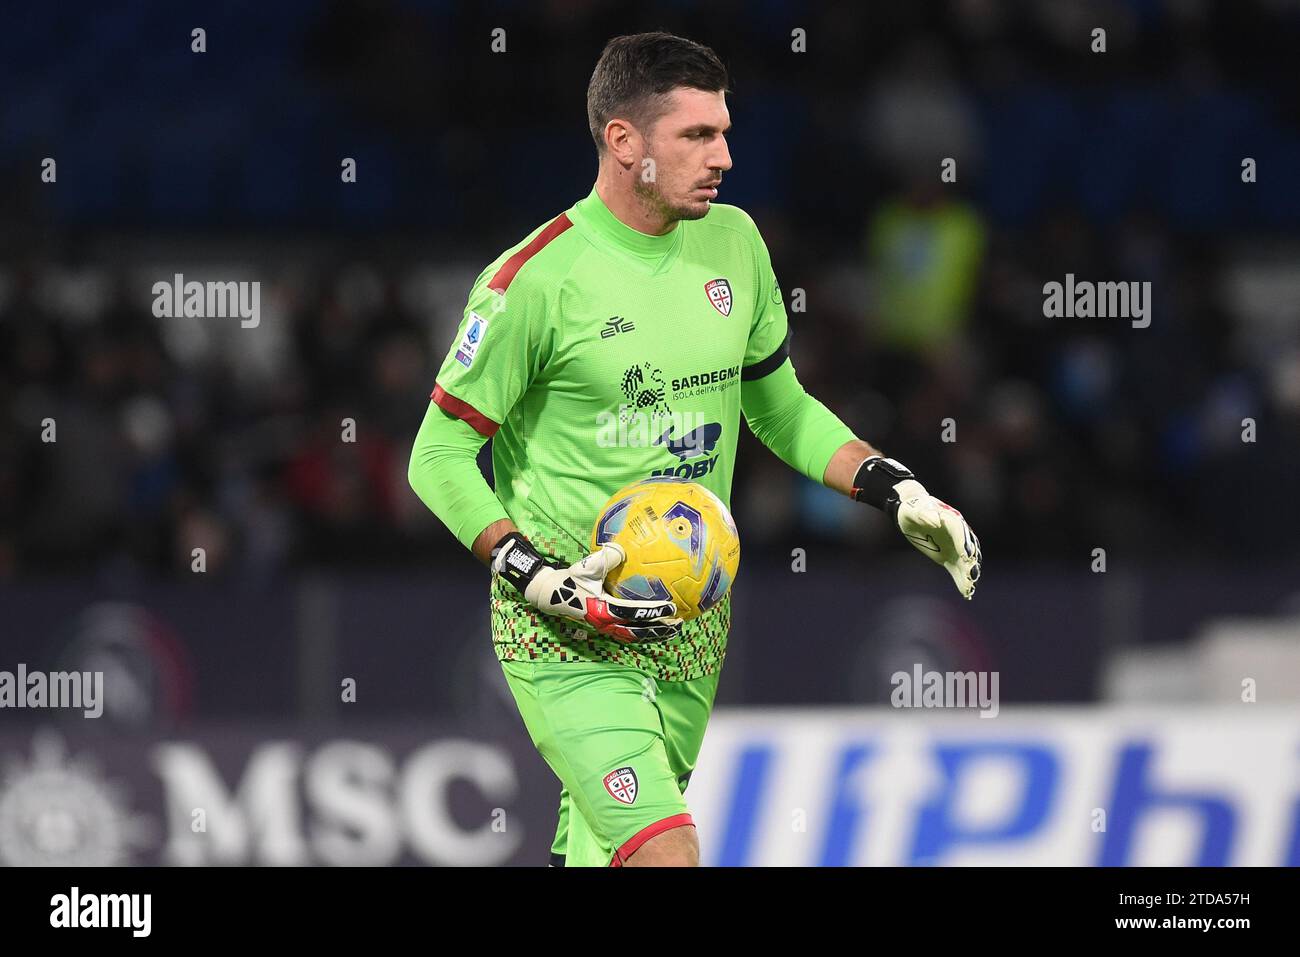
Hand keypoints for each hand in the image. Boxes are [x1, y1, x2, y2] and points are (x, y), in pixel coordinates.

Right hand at [491, 533, 682, 641]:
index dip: (654, 611)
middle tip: (679, 623)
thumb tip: (623, 547)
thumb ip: (606, 558)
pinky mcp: (603, 627)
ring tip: (672, 629)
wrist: (550, 594)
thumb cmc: (570, 579)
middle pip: (638, 631)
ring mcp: (605, 628)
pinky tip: (654, 626)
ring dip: (653, 633)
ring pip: (634, 635)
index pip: (634, 613)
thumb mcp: (586, 567)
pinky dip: (642, 631)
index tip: (672, 607)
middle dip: (659, 628)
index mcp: (603, 610)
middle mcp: (606, 623)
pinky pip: (627, 632)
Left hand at [890, 479, 981, 599]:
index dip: (963, 543)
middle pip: (968, 548)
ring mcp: (955, 546)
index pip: (960, 531)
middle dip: (971, 562)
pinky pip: (957, 569)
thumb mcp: (915, 509)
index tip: (967, 555)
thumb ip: (924, 513)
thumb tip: (935, 520)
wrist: (911, 515)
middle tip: (972, 575)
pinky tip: (966, 593)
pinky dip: (961, 580)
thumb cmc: (913, 508)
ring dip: (969, 574)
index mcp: (951, 518)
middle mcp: (958, 533)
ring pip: (965, 561)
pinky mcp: (949, 556)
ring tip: (970, 588)